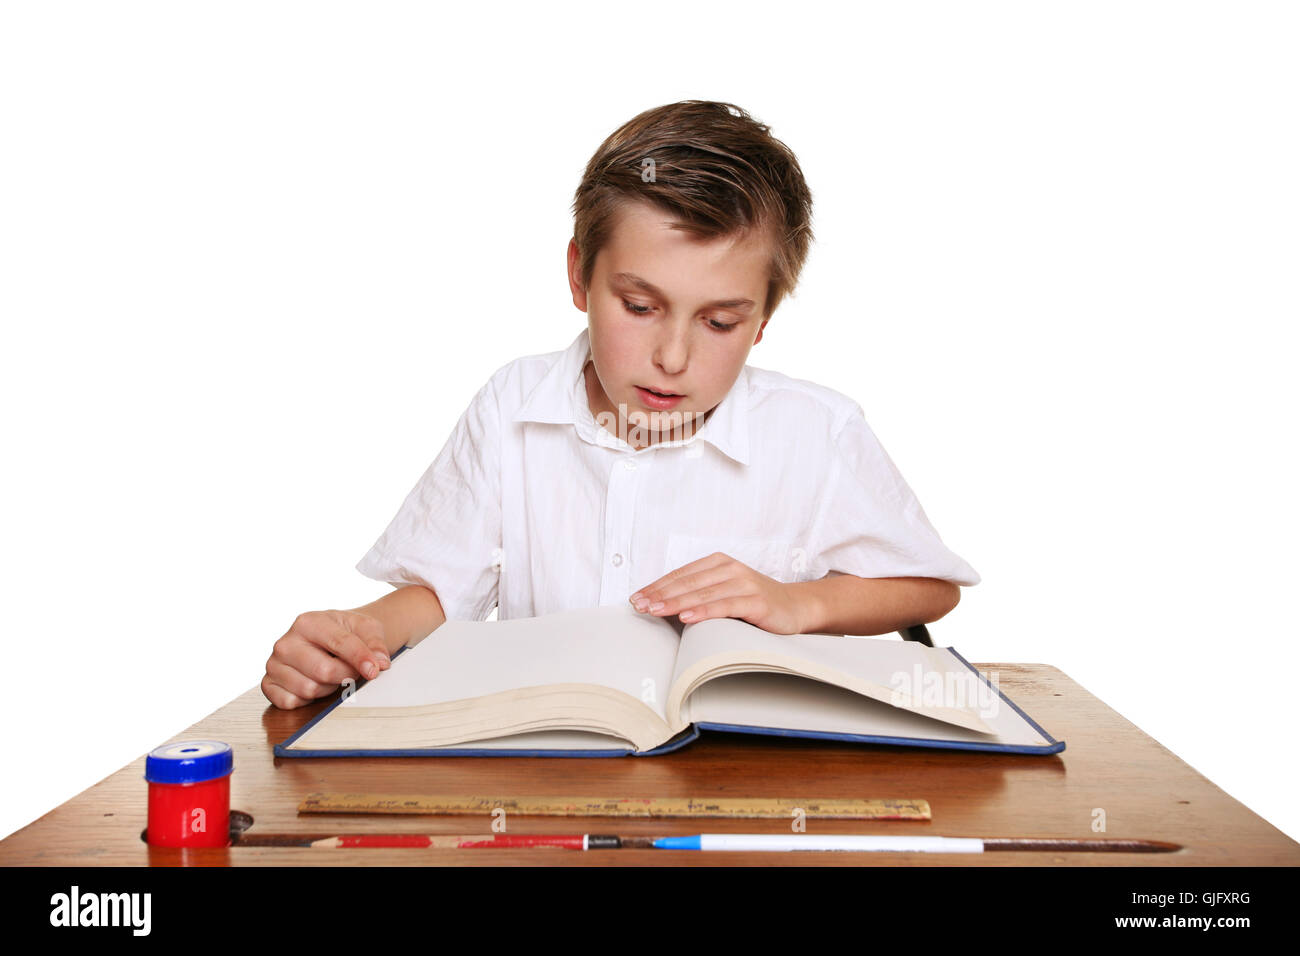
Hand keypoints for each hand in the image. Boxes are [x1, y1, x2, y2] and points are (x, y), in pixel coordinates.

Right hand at [261, 609, 392, 709]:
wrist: (332, 638)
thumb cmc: (348, 633)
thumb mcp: (366, 628)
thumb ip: (375, 644)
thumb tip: (379, 664)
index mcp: (308, 622)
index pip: (339, 643)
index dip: (360, 659)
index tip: (376, 670)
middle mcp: (285, 642)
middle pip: (323, 671)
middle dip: (345, 675)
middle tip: (352, 671)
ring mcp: (273, 664)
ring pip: (308, 689)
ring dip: (328, 688)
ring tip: (331, 675)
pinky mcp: (268, 684)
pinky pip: (289, 702)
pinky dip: (306, 700)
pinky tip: (314, 684)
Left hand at [629, 552, 810, 634]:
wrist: (794, 606)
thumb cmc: (754, 602)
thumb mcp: (724, 592)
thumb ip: (700, 593)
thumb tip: (661, 605)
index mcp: (718, 563)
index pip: (680, 574)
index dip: (657, 586)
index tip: (636, 598)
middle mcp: (730, 568)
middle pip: (687, 582)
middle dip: (660, 594)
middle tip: (639, 606)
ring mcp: (744, 583)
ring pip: (702, 593)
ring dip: (675, 602)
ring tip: (655, 610)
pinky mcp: (756, 600)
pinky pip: (725, 605)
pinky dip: (704, 611)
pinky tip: (686, 617)